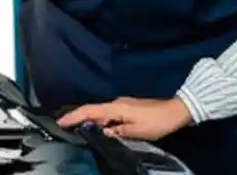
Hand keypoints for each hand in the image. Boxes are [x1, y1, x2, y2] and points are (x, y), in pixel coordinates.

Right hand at [56, 97, 192, 140]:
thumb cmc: (157, 121)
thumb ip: (118, 131)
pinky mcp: (127, 108)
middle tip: (64, 126)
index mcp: (117, 108)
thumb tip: (102, 132)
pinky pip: (108, 114)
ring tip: (76, 128)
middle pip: (92, 110)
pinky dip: (99, 119)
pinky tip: (97, 127)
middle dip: (77, 117)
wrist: (176, 111)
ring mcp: (122, 104)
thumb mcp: (137, 131)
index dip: (74, 116)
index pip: (90, 111)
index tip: (60, 121)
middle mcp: (117, 103)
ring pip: (100, 112)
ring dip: (88, 119)